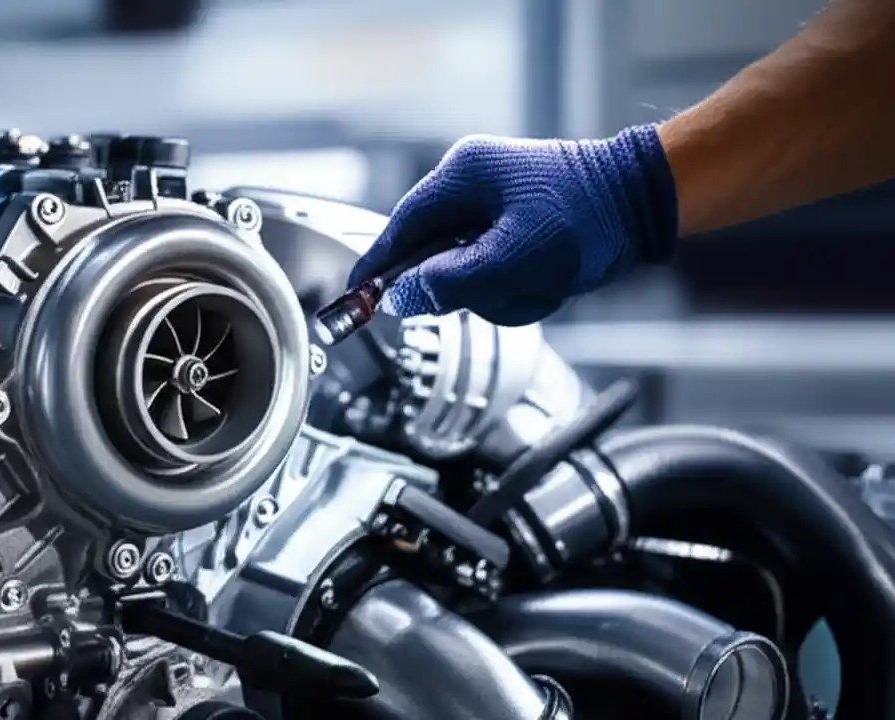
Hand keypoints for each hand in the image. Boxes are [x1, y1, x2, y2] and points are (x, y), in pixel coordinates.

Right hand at [348, 125, 677, 325]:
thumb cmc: (590, 217)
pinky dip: (520, 286)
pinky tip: (550, 280)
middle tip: (509, 289)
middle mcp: (472, 185)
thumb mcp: (514, 257)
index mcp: (462, 176)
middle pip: (436, 257)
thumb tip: (400, 299)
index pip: (399, 228)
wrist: (649, 203)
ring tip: (542, 283)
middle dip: (471, 286)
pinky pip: (496, 270)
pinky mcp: (516, 225)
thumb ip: (450, 282)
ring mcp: (495, 205)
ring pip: (469, 272)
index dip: (378, 267)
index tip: (359, 298)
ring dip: (502, 291)